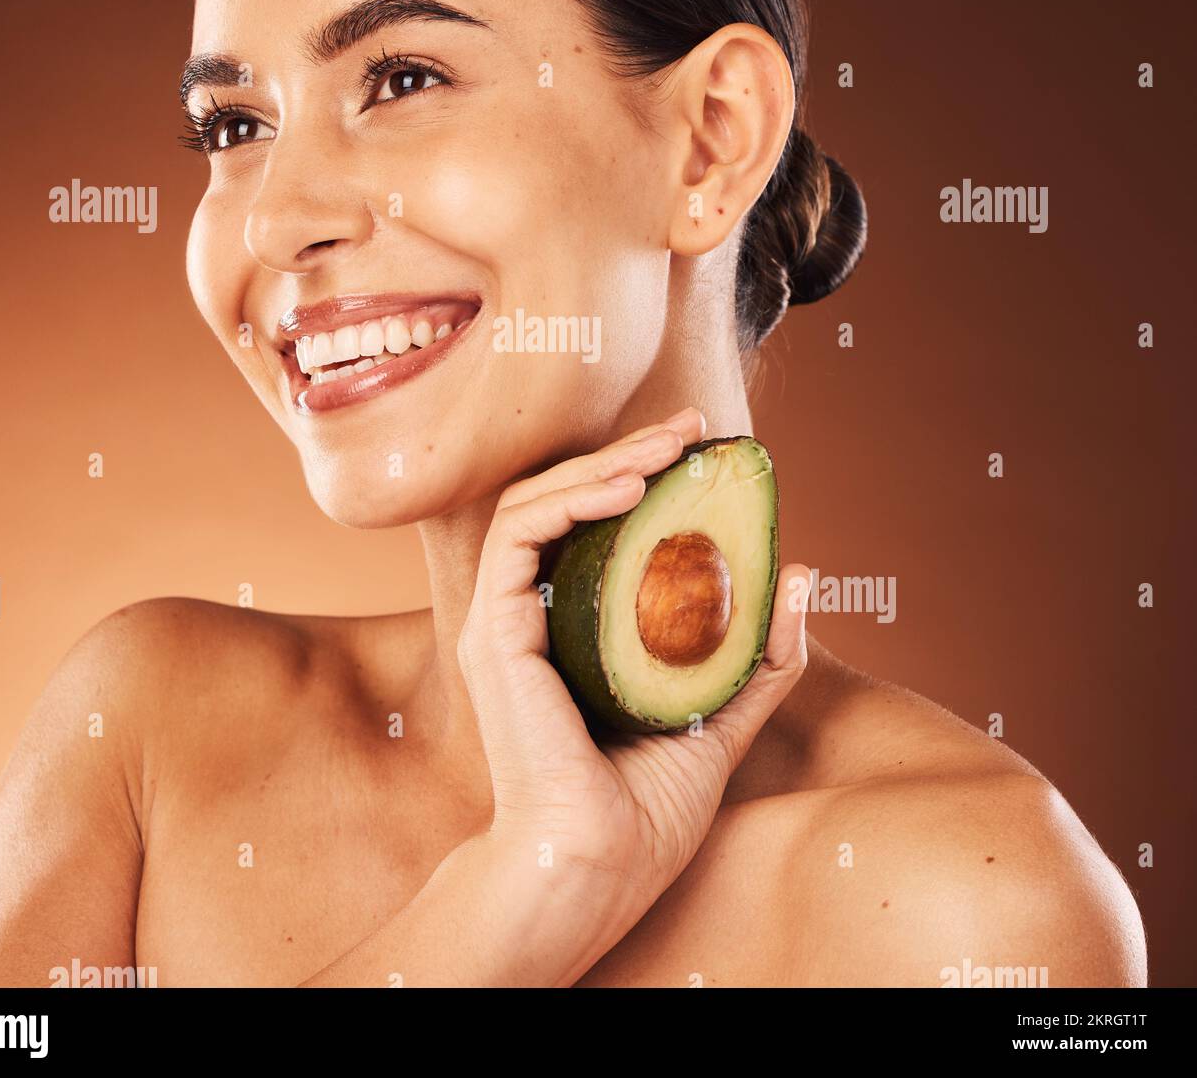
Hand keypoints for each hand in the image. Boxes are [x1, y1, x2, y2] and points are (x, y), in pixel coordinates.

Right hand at [457, 406, 809, 915]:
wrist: (596, 869)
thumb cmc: (643, 812)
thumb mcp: (719, 714)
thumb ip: (759, 655)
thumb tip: (805, 575)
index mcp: (570, 634)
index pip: (592, 529)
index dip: (642, 479)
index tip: (701, 452)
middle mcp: (531, 617)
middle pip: (564, 504)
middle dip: (628, 455)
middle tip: (692, 430)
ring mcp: (506, 623)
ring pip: (534, 505)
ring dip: (600, 466)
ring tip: (665, 450)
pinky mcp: (495, 633)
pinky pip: (518, 537)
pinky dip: (569, 500)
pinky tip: (628, 488)